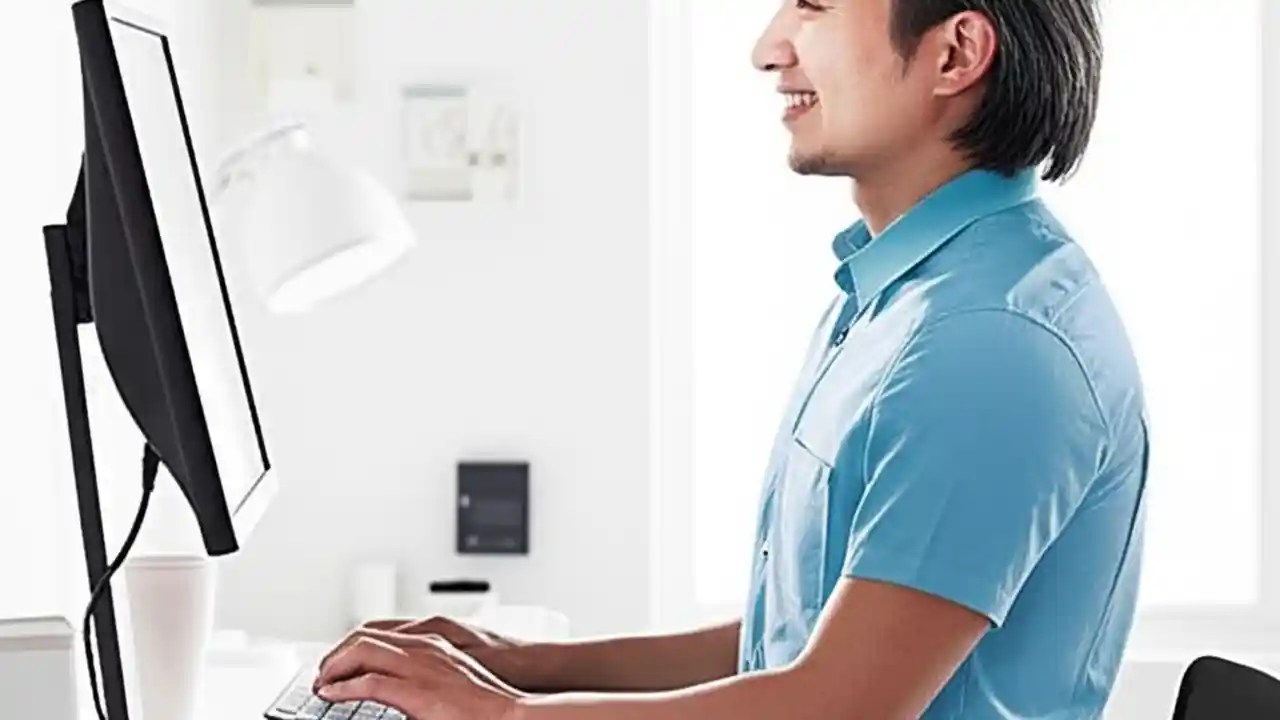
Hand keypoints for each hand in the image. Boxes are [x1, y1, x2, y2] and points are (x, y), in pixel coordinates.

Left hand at [315, 634, 526, 719]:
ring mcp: (419, 665)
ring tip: (323, 683)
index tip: (338, 660)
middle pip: (364, 636)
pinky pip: (369, 683)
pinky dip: (343, 687)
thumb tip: (397, 685)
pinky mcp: (416, 690)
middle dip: (337, 653)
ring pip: (361, 651)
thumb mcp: (451, 674)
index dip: (351, 644)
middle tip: (324, 673)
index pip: (379, 631)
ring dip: (335, 666)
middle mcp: (423, 646)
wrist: (510, 713)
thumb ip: (424, 672)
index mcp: (431, 641)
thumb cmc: (485, 700)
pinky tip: (333, 695)